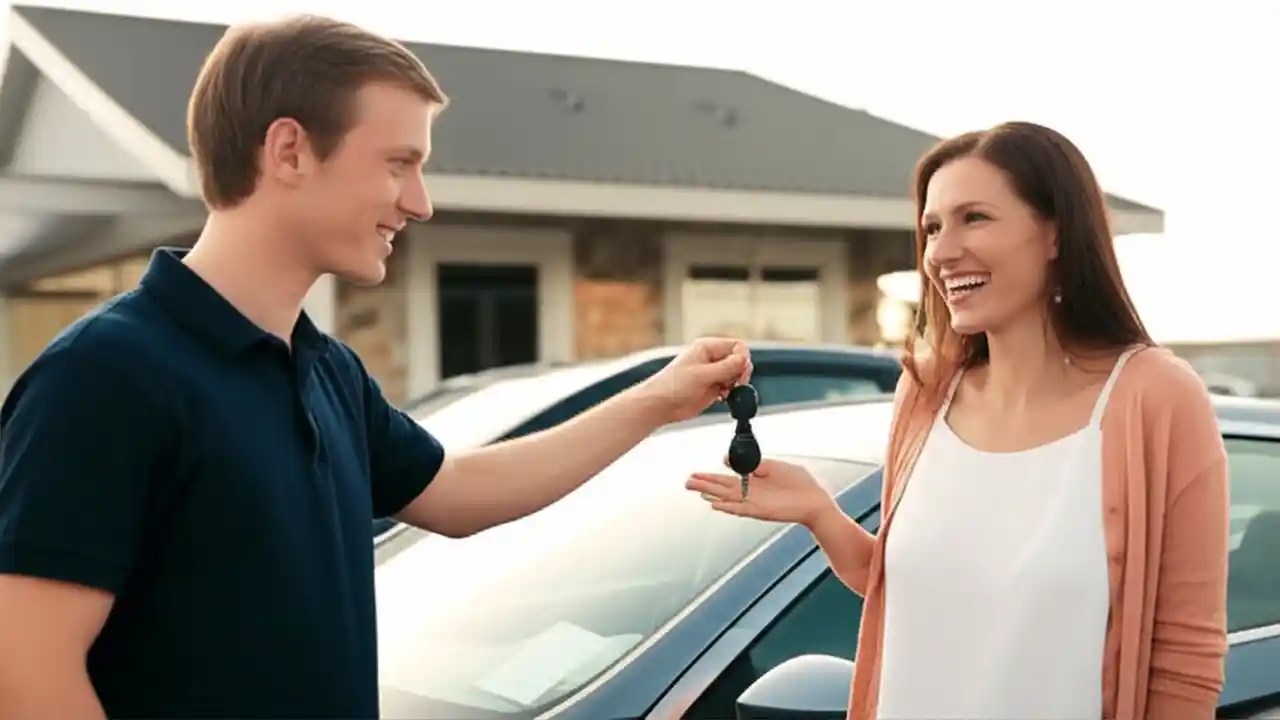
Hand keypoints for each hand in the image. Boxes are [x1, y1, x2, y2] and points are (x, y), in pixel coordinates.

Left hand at [639, 337, 751, 422]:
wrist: (660, 405)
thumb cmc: (672, 386)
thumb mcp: (702, 374)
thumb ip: (725, 367)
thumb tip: (744, 361)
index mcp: (707, 347)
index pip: (737, 346)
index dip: (742, 359)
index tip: (740, 373)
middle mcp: (711, 358)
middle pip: (739, 361)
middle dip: (740, 373)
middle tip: (735, 385)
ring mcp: (712, 373)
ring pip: (736, 375)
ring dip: (736, 384)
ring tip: (726, 392)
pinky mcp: (712, 388)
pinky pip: (730, 387)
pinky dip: (731, 393)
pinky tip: (723, 398)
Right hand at [685, 458, 834, 526]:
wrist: (814, 500)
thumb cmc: (799, 484)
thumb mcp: (773, 466)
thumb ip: (753, 464)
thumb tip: (729, 460)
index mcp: (753, 481)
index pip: (726, 479)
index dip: (711, 477)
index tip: (697, 474)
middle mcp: (750, 493)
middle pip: (721, 488)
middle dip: (704, 484)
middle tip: (687, 482)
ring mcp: (753, 502)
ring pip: (726, 498)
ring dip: (711, 494)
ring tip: (695, 490)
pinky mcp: (760, 511)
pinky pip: (739, 509)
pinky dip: (727, 507)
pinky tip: (714, 504)